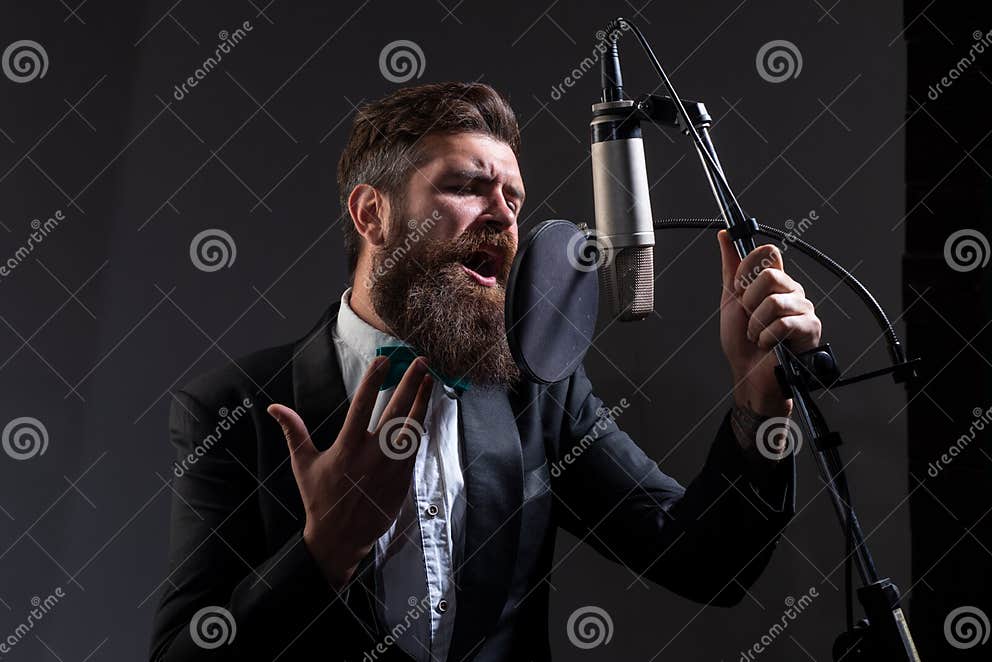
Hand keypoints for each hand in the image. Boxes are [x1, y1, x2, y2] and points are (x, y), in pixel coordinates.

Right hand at [266, 356, 432, 589]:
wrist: (341, 538)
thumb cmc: (320, 498)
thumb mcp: (303, 464)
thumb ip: (294, 431)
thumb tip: (273, 406)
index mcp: (346, 448)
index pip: (361, 407)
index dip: (372, 381)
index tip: (383, 360)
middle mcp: (371, 455)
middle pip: (395, 412)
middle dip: (409, 384)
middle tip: (420, 361)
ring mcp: (391, 467)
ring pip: (412, 427)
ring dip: (422, 401)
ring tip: (429, 379)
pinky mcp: (403, 478)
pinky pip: (415, 446)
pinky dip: (421, 425)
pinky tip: (425, 408)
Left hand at [717, 230, 820, 417]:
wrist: (747, 374)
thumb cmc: (741, 341)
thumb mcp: (730, 299)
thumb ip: (730, 266)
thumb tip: (724, 235)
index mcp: (776, 281)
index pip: (767, 253)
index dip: (746, 270)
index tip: (739, 290)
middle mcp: (792, 291)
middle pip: (770, 275)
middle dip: (749, 301)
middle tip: (749, 318)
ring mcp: (803, 309)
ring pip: (774, 301)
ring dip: (755, 324)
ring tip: (757, 335)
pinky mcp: (810, 328)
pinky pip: (783, 323)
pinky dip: (766, 337)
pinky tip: (767, 345)